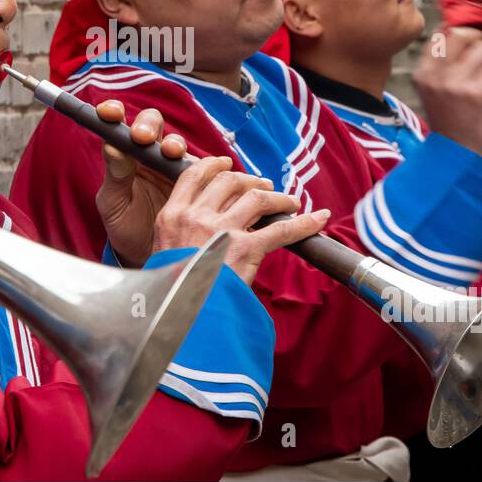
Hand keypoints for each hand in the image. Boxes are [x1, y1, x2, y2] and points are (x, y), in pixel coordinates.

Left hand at [93, 100, 191, 266]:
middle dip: (148, 126)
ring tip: (173, 155)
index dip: (114, 112)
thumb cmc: (125, 226)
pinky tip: (204, 166)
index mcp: (125, 155)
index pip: (119, 125)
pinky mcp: (196, 180)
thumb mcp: (113, 204)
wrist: (150, 253)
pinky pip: (202, 166)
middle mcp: (150, 154)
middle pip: (153, 125)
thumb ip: (114, 176)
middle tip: (143, 138)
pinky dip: (204, 163)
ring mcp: (174, 165)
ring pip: (177, 143)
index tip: (108, 113)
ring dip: (175, 144)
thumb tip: (111, 147)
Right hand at [151, 155, 330, 285]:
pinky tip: (319, 218)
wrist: (178, 316)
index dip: (213, 165)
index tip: (224, 164)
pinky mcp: (247, 249)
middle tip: (262, 187)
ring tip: (288, 201)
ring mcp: (223, 230)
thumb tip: (199, 227)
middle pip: (229, 181)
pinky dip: (304, 223)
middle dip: (249, 180)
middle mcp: (197, 217)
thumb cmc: (170, 291)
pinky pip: (282, 230)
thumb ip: (178, 234)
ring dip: (276, 196)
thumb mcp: (162, 253)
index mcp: (172, 216)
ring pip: (257, 197)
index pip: (194, 175)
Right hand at [412, 26, 481, 163]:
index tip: (471, 47)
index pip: (442, 34)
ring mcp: (455, 84)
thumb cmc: (453, 123)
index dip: (462, 34)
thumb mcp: (437, 91)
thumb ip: (445, 64)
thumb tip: (465, 30)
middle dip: (481, 46)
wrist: (458, 158)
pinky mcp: (477, 94)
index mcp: (423, 74)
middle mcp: (435, 76)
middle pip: (465, 34)